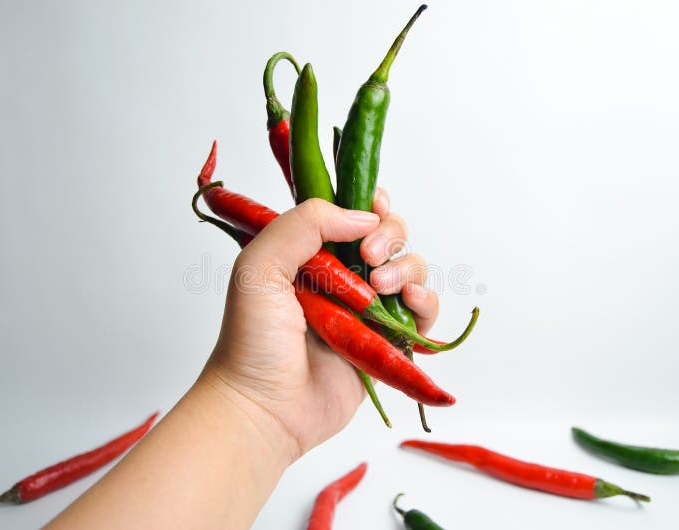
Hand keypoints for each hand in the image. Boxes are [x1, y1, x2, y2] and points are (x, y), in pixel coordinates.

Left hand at [199, 189, 440, 461]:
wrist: (264, 408)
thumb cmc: (251, 341)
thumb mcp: (259, 266)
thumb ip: (303, 224)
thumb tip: (364, 216)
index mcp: (309, 253)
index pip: (350, 212)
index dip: (369, 204)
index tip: (373, 207)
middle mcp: (341, 277)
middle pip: (388, 235)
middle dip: (389, 234)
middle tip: (368, 256)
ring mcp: (366, 310)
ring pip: (410, 269)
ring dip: (406, 268)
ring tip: (382, 288)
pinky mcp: (386, 343)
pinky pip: (423, 313)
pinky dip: (426, 301)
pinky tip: (410, 302)